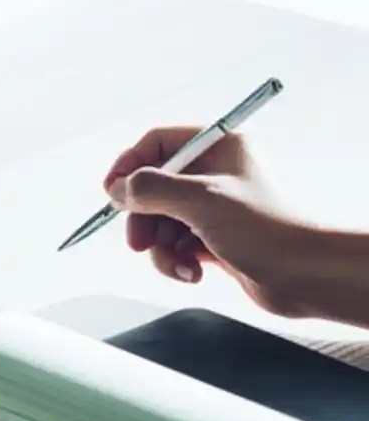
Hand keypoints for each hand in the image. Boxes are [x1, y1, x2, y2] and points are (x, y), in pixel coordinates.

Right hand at [103, 127, 316, 316]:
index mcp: (217, 146)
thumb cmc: (266, 230)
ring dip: (161, 246)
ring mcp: (213, 206)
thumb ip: (149, 189)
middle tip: (138, 242)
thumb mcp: (199, 200)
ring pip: (161, 219)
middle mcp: (214, 172)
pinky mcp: (214, 236)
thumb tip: (116, 190)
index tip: (112, 191)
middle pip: (153, 186)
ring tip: (177, 262)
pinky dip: (176, 259)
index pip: (158, 143)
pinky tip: (192, 271)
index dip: (129, 165)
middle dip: (143, 218)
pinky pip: (176, 243)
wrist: (307, 277)